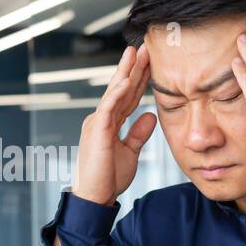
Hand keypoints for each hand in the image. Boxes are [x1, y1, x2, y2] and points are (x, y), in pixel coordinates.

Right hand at [71, 44, 156, 205]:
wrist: (95, 198)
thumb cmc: (108, 178)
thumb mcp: (130, 153)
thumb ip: (138, 134)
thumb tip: (150, 115)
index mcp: (108, 123)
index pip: (127, 97)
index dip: (139, 79)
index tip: (149, 63)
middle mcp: (101, 119)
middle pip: (120, 89)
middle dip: (133, 68)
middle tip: (144, 48)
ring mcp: (97, 123)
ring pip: (114, 93)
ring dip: (125, 72)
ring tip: (135, 53)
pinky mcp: (96, 131)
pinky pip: (108, 108)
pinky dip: (117, 93)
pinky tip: (127, 79)